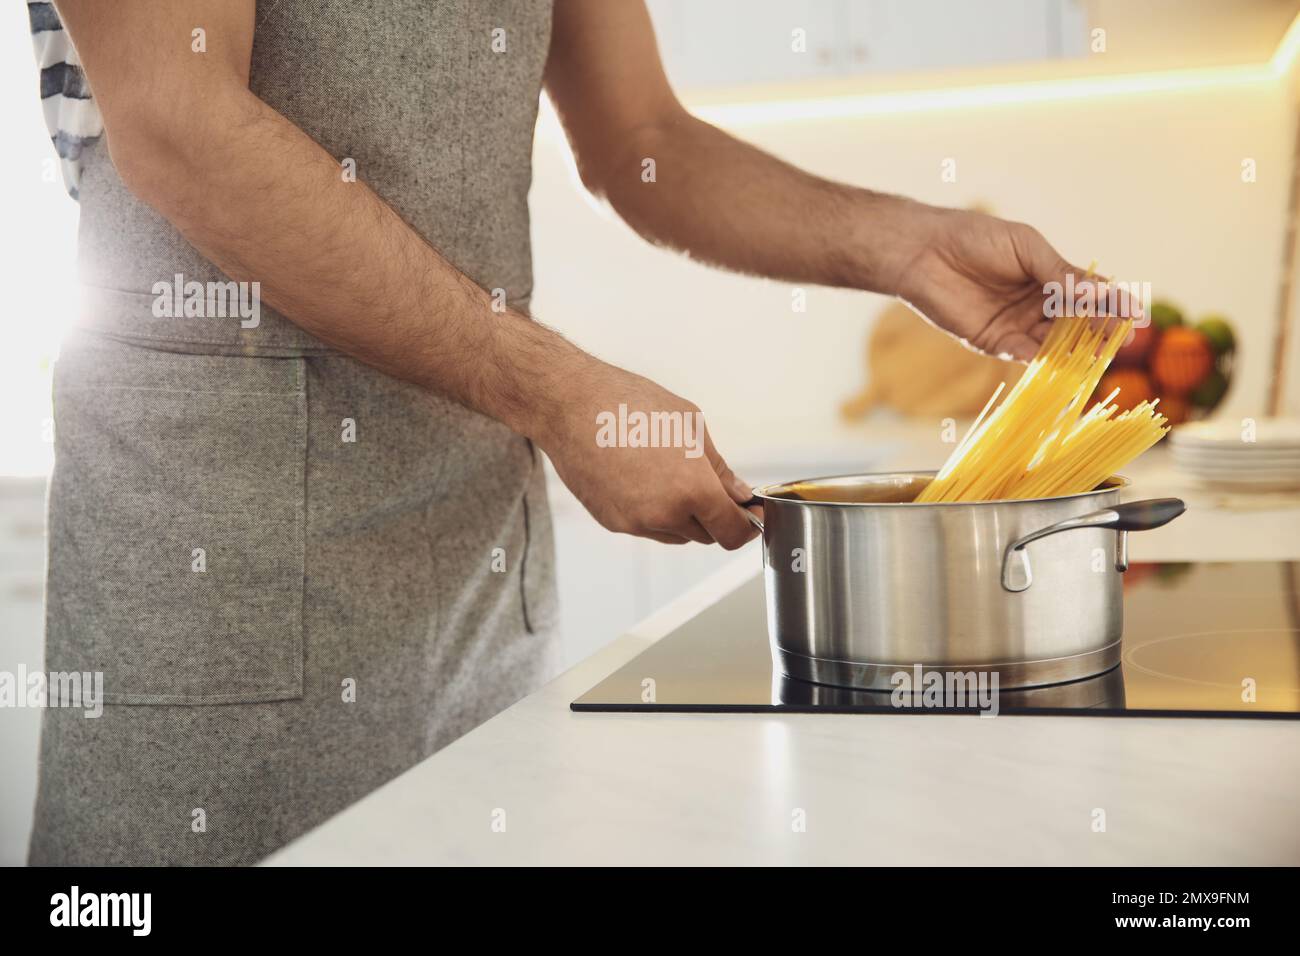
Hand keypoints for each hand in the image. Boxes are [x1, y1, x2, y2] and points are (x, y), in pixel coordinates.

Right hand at [536, 358, 757, 548]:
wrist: (569, 405)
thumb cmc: (629, 403)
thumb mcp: (690, 426)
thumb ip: (719, 468)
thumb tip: (738, 494)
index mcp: (692, 490)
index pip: (733, 532)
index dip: (746, 524)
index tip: (749, 513)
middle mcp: (664, 515)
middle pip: (706, 535)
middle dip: (714, 516)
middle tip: (709, 484)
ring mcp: (634, 523)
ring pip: (675, 533)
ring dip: (683, 515)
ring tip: (667, 472)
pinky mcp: (611, 522)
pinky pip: (646, 527)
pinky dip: (654, 511)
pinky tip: (642, 477)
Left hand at [884, 205, 1101, 360]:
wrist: (926, 251)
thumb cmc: (976, 238)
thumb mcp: (1025, 248)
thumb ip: (1058, 273)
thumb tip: (1096, 292)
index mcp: (1050, 277)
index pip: (1089, 294)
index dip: (1112, 305)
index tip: (1135, 316)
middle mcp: (1038, 305)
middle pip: (1077, 323)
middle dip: (1098, 331)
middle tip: (1120, 340)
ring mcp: (1017, 325)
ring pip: (1055, 343)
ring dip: (1074, 350)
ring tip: (1096, 355)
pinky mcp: (993, 341)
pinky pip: (1023, 355)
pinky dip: (1040, 359)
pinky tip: (1057, 360)